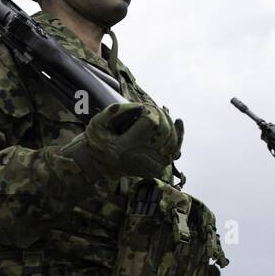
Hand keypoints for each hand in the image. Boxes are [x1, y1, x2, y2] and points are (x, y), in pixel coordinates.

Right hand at [60, 101, 176, 182]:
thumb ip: (115, 111)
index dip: (150, 110)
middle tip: (156, 109)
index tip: (143, 107)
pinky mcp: (152, 170)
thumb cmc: (97, 141)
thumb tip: (139, 106)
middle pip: (164, 134)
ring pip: (172, 146)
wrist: (97, 165)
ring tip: (165, 115)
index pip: (149, 123)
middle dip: (164, 116)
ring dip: (171, 128)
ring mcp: (146, 166)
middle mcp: (138, 158)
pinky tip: (176, 124)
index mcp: (124, 146)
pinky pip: (172, 155)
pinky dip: (177, 139)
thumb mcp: (98, 123)